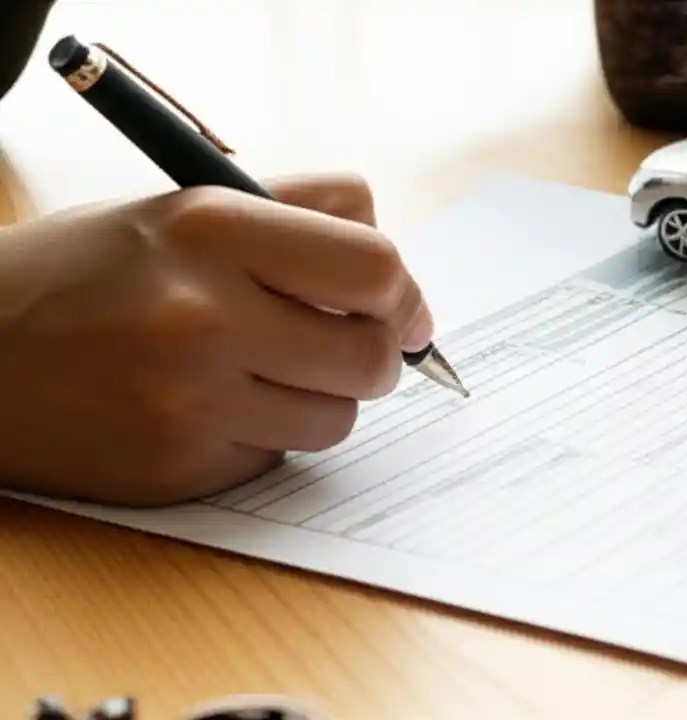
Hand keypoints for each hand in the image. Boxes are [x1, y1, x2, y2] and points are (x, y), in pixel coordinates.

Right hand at [0, 173, 432, 505]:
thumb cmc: (85, 271)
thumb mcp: (181, 206)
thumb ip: (299, 212)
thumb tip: (397, 268)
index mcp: (209, 231)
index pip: (375, 269)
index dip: (405, 294)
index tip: (403, 308)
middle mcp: (201, 316)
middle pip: (373, 355)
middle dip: (378, 352)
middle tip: (347, 344)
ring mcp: (187, 402)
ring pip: (337, 418)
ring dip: (322, 397)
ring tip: (264, 369)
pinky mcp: (176, 468)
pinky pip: (279, 457)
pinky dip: (266, 434)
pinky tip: (212, 405)